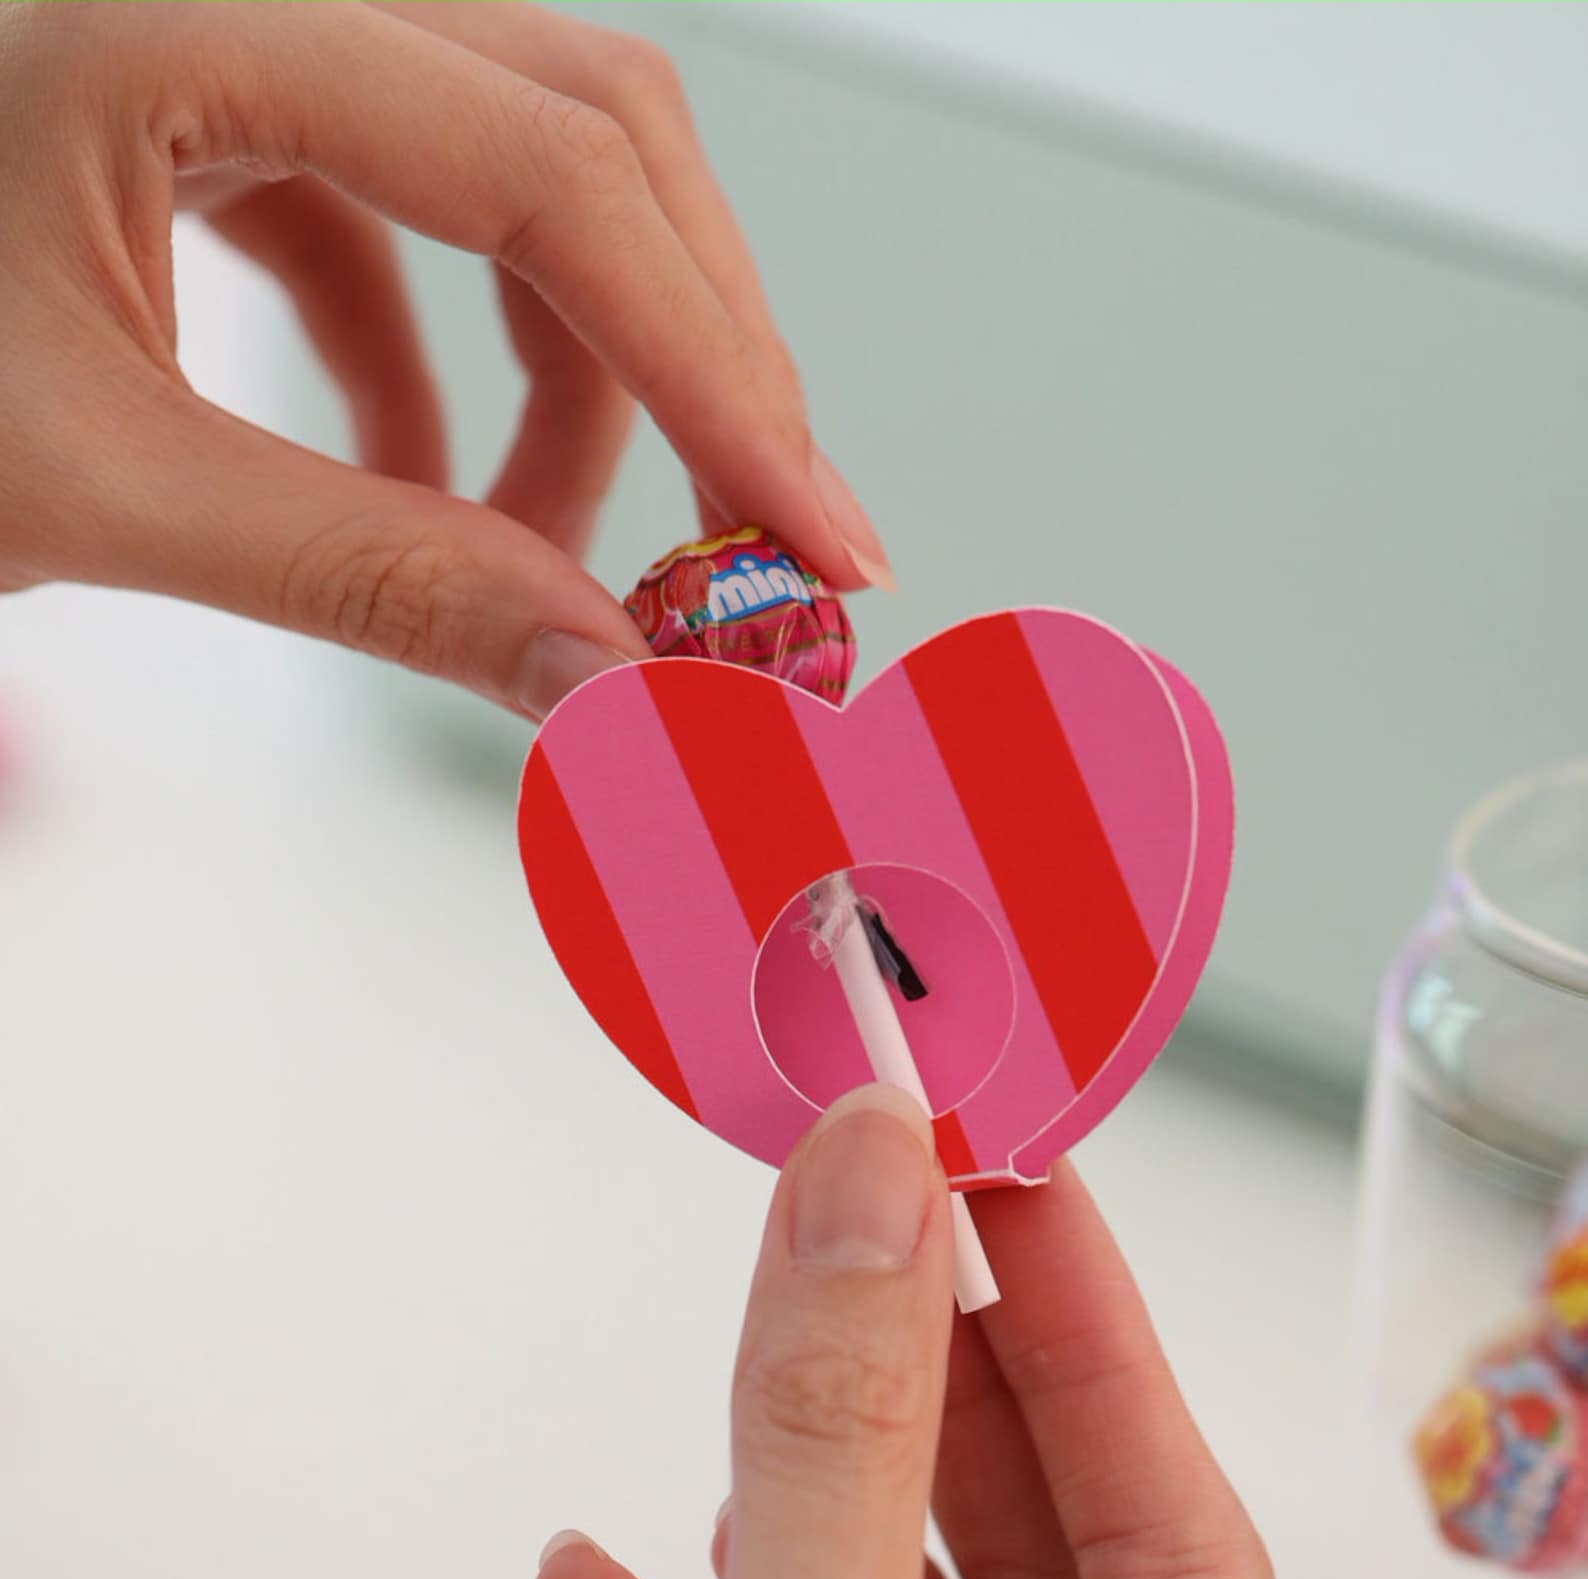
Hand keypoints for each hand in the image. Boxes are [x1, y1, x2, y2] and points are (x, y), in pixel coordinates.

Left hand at [0, 2, 889, 717]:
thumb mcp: (91, 486)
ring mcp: (250, 35)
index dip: (716, 375)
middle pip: (594, 131)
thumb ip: (372, 584)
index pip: (553, 177)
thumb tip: (601, 687)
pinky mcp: (233, 110)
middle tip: (762, 551)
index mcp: (192, 3)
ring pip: (530, 171)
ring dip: (592, 375)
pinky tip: (454, 506)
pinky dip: (466, 376)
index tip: (815, 542)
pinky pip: (419, 226)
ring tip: (580, 559)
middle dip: (700, 356)